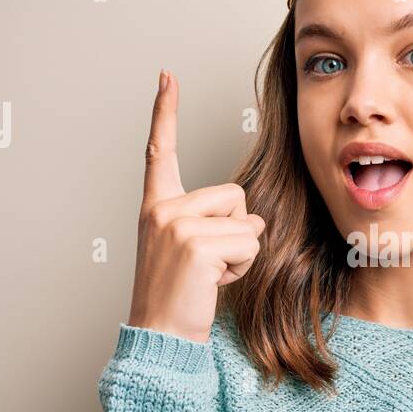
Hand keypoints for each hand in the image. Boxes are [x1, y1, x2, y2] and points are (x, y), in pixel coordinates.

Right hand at [126, 69, 264, 342]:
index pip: (159, 151)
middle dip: (237, 232)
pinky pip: (248, 244)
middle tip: (207, 265)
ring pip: (246, 223)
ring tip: (209, 276)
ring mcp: (176, 225)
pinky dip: (241, 269)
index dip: (164, 112)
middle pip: (235, 195)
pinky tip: (212, 284)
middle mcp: (162, 209)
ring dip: (241, 254)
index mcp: (157, 206)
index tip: (166, 76)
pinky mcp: (194, 244)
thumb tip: (255, 221)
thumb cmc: (180, 298)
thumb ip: (220, 225)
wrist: (160, 336)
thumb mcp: (196, 252)